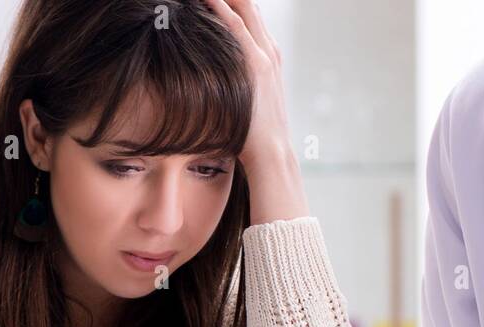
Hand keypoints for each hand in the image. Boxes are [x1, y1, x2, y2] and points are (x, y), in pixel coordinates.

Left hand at [198, 0, 308, 221]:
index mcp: (269, 58)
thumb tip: (212, 83)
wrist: (272, 155)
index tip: (212, 1)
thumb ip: (236, 84)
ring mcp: (264, 56)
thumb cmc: (253, 136)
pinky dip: (220, 6)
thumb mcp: (246, 102)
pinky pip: (235, 24)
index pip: (250, 16)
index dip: (233, 2)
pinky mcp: (256, 63)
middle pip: (249, 5)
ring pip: (244, 8)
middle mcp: (269, 51)